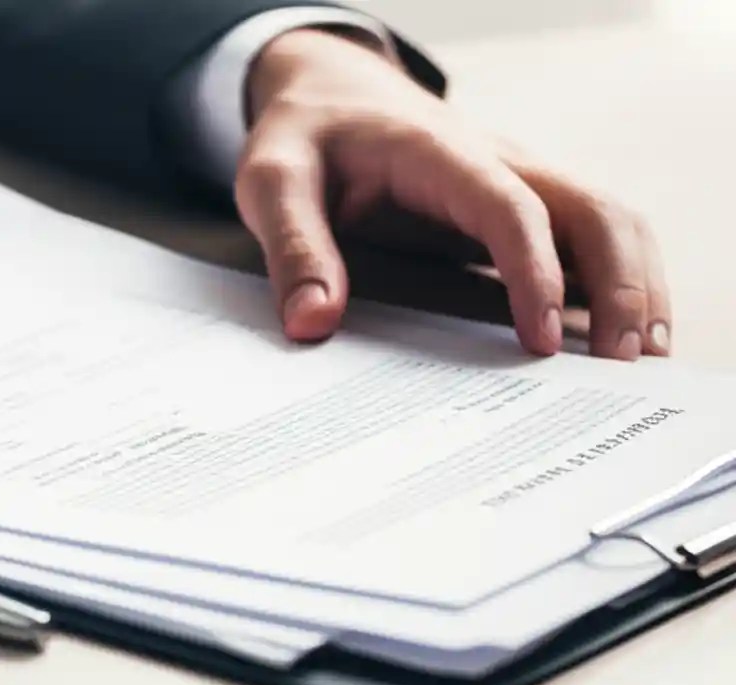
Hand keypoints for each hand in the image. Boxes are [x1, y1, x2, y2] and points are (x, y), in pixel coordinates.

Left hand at [235, 30, 667, 359]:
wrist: (327, 94)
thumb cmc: (305, 137)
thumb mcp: (272, 179)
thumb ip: (292, 245)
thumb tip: (312, 323)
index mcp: (439, 155)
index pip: (510, 208)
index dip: (534, 273)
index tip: (539, 342)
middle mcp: (495, 164)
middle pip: (592, 211)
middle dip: (620, 284)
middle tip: (620, 365)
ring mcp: (514, 184)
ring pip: (606, 220)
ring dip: (632, 284)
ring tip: (636, 361)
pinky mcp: (514, 207)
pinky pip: (583, 239)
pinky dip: (609, 282)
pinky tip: (603, 338)